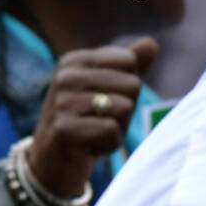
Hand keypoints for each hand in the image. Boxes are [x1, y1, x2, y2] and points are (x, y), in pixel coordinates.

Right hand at [26, 36, 157, 195]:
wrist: (53, 162)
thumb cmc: (87, 122)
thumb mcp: (108, 90)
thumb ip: (129, 66)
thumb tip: (152, 42)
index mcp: (74, 60)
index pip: (129, 61)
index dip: (127, 87)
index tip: (104, 101)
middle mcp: (65, 76)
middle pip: (132, 84)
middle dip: (125, 109)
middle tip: (99, 121)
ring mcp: (62, 102)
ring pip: (125, 107)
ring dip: (117, 128)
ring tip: (93, 133)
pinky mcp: (64, 129)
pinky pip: (112, 130)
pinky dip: (108, 144)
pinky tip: (88, 147)